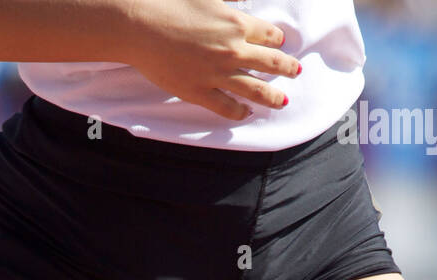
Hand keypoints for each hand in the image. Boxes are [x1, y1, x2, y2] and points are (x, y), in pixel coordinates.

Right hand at [123, 0, 299, 119]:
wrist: (141, 26)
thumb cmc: (170, 3)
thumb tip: (245, 0)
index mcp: (236, 23)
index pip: (268, 34)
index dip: (277, 39)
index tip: (280, 43)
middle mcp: (232, 50)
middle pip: (270, 62)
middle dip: (286, 67)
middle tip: (295, 71)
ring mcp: (217, 74)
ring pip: (255, 89)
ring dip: (272, 96)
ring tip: (282, 101)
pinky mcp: (200, 92)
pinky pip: (227, 107)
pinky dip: (240, 111)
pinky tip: (247, 113)